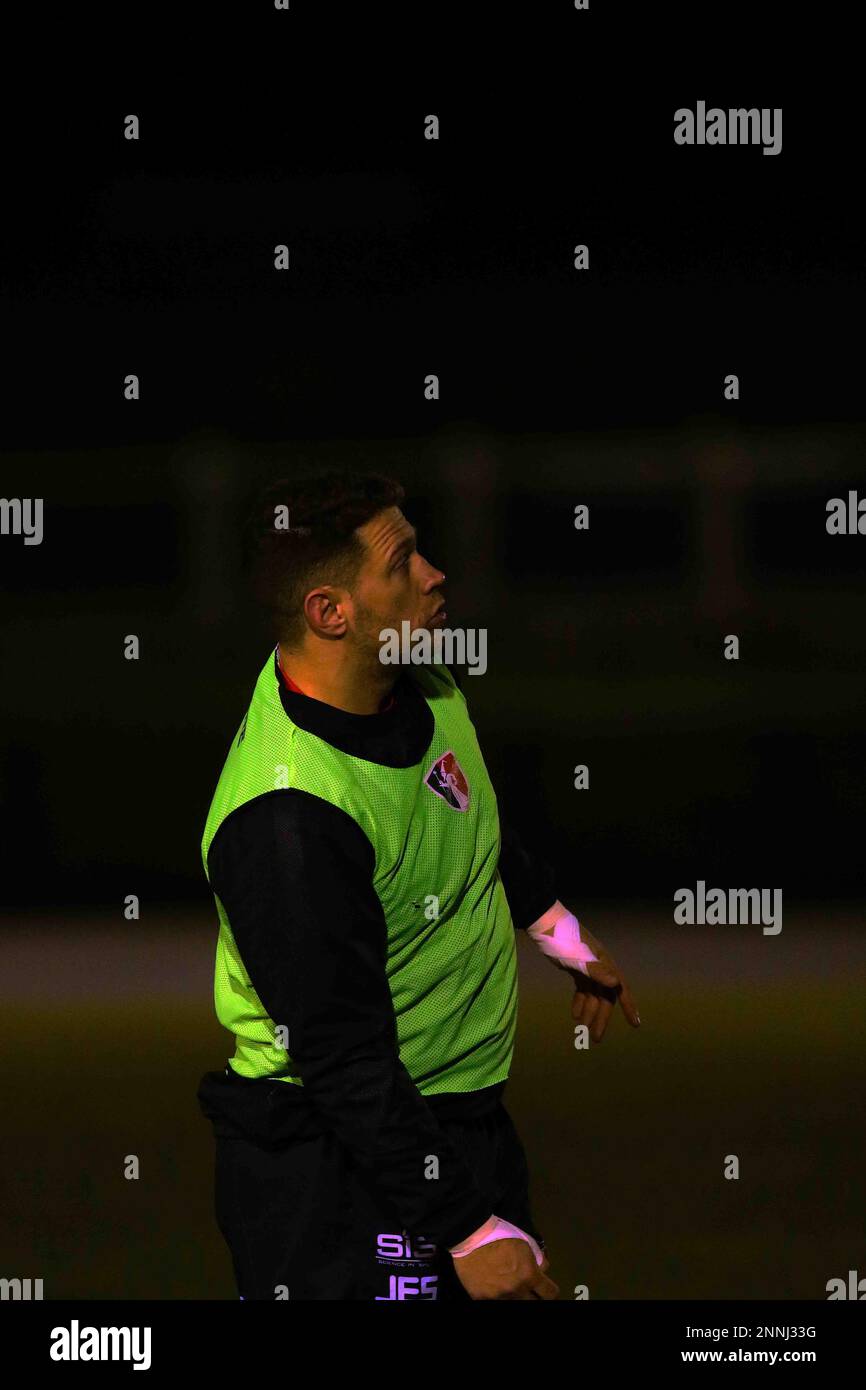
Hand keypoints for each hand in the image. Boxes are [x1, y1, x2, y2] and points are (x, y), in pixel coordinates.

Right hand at [451, 1239, 559, 1299]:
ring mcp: (498, 1297)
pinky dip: (495, 1295)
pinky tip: (491, 1284)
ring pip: (513, 1303)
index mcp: (529, 1276)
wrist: (471, 1235)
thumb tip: (542, 1269)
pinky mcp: (481, 1299)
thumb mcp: (525, 1242)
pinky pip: (493, 1301)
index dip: (549, 1290)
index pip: (550, 1293)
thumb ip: (537, 1258)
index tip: (545, 1287)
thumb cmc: (500, 1234)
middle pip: (533, 1303)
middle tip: (527, 1286)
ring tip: (507, 1283)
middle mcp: (516, 1290)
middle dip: (533, 1295)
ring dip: (514, 1295)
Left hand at [562, 921, 640, 1043]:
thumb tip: (616, 984)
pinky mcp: (575, 967)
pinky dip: (579, 1001)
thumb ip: (597, 970)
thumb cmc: (563, 940)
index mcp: (604, 964)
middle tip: (595, 1038)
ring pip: (593, 994)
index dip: (629, 1006)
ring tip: (581, 1029)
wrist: (544, 924)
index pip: (620, 988)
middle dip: (601, 1017)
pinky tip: (574, 1014)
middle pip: (604, 996)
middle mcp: (599, 967)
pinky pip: (582, 988)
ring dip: (589, 1011)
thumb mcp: (578, 957)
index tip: (635, 1024)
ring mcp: (587, 967)